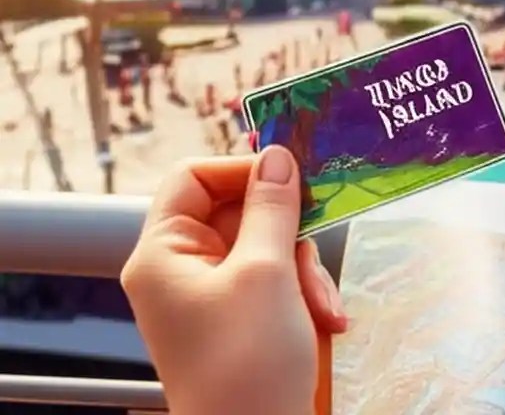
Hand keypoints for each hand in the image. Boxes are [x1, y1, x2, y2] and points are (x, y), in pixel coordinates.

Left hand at [122, 147, 347, 414]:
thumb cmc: (247, 365)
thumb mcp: (266, 272)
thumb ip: (273, 207)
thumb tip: (278, 156)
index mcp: (163, 253)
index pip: (193, 178)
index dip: (242, 169)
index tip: (292, 175)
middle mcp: (181, 270)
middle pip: (239, 211)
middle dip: (287, 232)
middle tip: (313, 249)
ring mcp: (212, 296)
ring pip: (267, 247)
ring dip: (304, 270)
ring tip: (320, 305)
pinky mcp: (242, 319)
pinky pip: (277, 282)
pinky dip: (304, 294)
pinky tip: (324, 320)